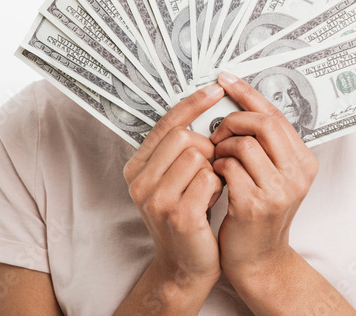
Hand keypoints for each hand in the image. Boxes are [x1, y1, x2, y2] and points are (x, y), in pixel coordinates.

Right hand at [123, 83, 226, 289]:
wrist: (186, 267)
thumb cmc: (187, 217)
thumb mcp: (174, 179)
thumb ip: (178, 149)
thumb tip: (206, 106)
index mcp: (136, 168)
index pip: (166, 124)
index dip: (192, 104)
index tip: (216, 89)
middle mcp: (140, 182)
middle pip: (183, 136)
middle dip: (207, 146)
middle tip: (212, 166)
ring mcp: (157, 200)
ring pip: (197, 155)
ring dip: (213, 168)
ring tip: (210, 188)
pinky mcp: (179, 214)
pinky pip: (209, 178)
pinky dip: (218, 185)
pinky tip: (214, 200)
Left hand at [209, 71, 319, 284]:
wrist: (258, 261)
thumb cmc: (258, 214)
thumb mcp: (273, 175)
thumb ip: (265, 144)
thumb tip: (239, 102)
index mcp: (304, 161)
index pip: (276, 115)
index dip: (248, 94)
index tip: (225, 79)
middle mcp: (298, 174)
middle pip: (264, 124)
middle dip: (233, 121)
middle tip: (217, 131)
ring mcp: (279, 191)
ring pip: (244, 144)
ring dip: (221, 147)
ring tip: (216, 159)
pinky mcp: (255, 205)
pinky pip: (228, 167)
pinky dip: (216, 167)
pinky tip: (215, 177)